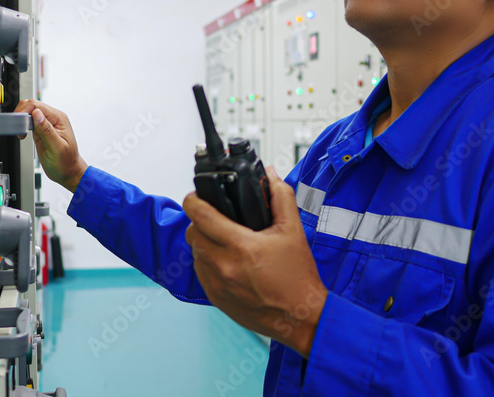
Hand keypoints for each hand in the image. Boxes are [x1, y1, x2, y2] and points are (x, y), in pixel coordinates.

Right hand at [15, 99, 88, 191]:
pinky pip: (29, 122)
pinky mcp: (41, 131)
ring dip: (22, 121)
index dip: (25, 111)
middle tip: (20, 130)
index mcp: (59, 119)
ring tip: (22, 134)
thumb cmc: (66, 162)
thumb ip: (46, 130)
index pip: (37, 105)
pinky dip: (23, 126)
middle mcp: (53, 118)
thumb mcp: (56, 147)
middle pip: (32, 105)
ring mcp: (47, 124)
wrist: (68, 172)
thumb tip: (36, 114)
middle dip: (21, 114)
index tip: (20, 124)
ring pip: (29, 112)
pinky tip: (23, 135)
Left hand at [183, 167, 327, 357]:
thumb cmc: (298, 278)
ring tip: (221, 239)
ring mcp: (217, 285)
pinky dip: (207, 262)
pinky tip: (224, 260)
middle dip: (199, 221)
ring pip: (194, 253)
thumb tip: (270, 176)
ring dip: (203, 243)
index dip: (194, 200)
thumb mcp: (294, 231)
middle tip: (213, 218)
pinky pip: (200, 272)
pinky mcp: (215, 298)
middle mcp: (224, 267)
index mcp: (241, 247)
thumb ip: (281, 198)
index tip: (196, 196)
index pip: (201, 216)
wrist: (301, 318)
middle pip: (192, 233)